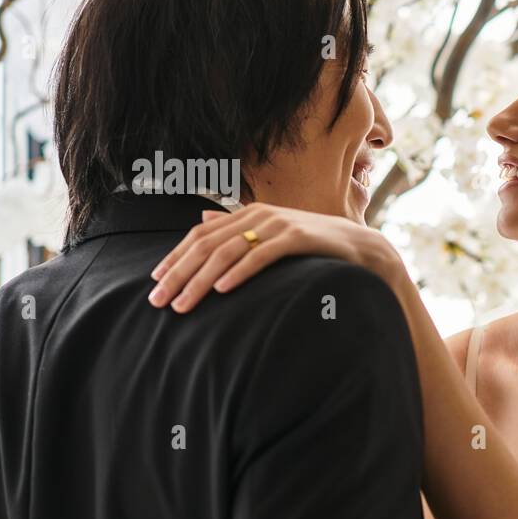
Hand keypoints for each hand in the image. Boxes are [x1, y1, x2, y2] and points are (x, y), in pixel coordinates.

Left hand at [146, 203, 404, 312]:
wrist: (362, 249)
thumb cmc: (315, 248)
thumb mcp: (272, 236)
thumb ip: (238, 228)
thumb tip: (202, 221)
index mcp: (249, 213)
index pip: (200, 236)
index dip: (174, 259)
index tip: (154, 283)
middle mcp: (259, 214)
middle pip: (207, 245)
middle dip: (179, 274)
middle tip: (158, 302)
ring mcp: (278, 224)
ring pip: (227, 252)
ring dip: (200, 280)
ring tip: (183, 305)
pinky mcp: (298, 238)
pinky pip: (261, 256)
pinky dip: (239, 273)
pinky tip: (222, 291)